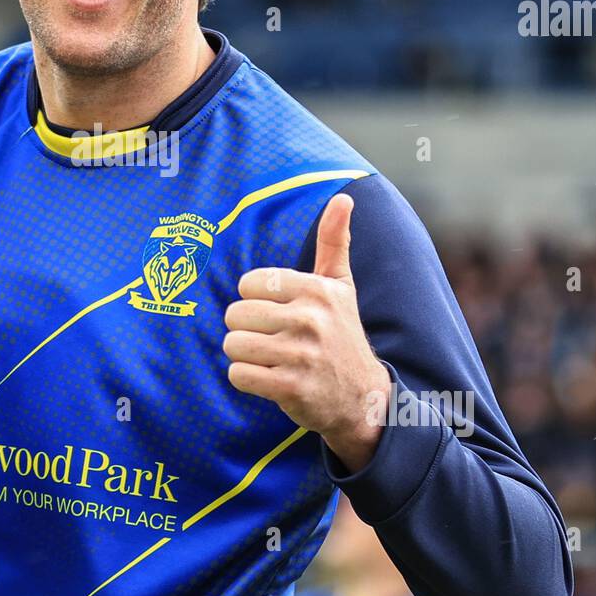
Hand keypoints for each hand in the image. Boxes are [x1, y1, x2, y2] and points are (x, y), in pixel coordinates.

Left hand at [222, 192, 391, 470]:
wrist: (362, 398)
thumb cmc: (342, 335)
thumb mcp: (342, 287)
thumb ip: (335, 242)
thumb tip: (344, 197)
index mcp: (317, 290)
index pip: (249, 284)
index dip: (255, 300)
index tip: (277, 313)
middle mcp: (310, 319)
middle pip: (236, 314)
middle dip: (246, 329)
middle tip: (272, 339)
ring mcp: (301, 355)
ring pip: (233, 344)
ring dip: (244, 354)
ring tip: (269, 358)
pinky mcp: (290, 387)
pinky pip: (238, 374)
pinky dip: (246, 378)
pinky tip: (268, 378)